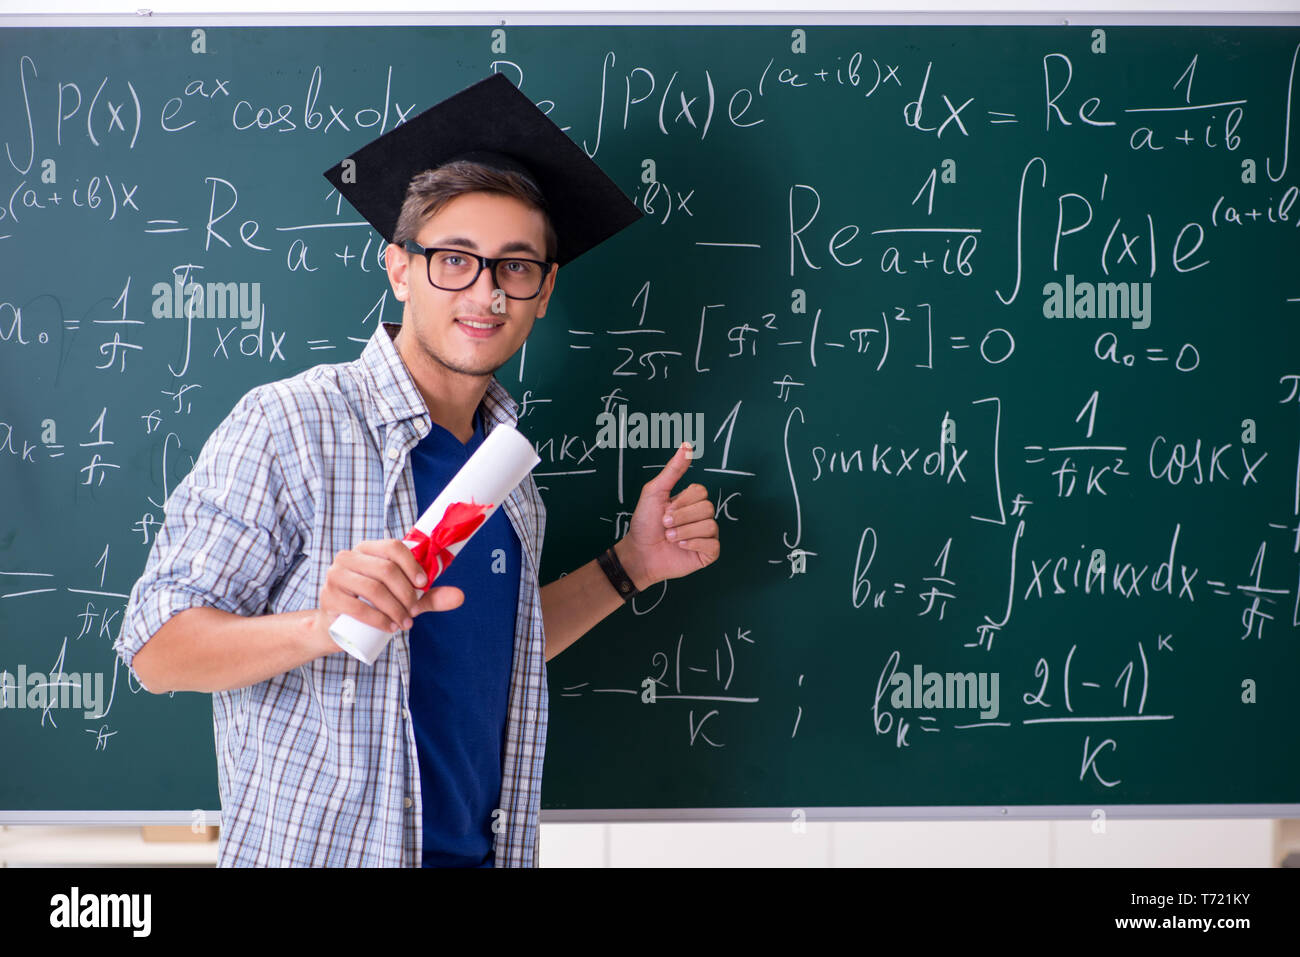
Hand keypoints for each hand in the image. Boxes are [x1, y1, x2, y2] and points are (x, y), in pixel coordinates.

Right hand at [311, 537, 464, 649]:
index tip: (423, 585)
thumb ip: (431, 596)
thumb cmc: (374, 606)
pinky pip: (356, 606)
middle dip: (406, 593)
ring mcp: (335, 576)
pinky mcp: (329, 598)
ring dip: (395, 608)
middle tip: (414, 612)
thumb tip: (461, 597)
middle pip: (386, 569)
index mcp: (368, 549)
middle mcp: (349, 557)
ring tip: (405, 623)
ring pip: (373, 588)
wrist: (336, 626)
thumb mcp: (404, 598)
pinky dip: (377, 619)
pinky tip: (389, 628)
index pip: (393, 547)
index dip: (412, 565)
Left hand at [615, 442, 719, 589]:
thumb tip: (686, 445)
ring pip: (710, 525)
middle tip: (666, 525)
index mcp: (691, 501)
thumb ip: (673, 469)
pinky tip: (681, 547)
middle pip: (707, 507)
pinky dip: (693, 544)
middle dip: (682, 517)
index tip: (665, 509)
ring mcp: (707, 535)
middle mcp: (702, 516)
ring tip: (670, 537)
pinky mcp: (709, 553)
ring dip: (684, 531)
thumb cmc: (645, 523)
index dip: (682, 501)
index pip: (701, 491)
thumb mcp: (655, 491)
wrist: (639, 553)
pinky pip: (713, 544)